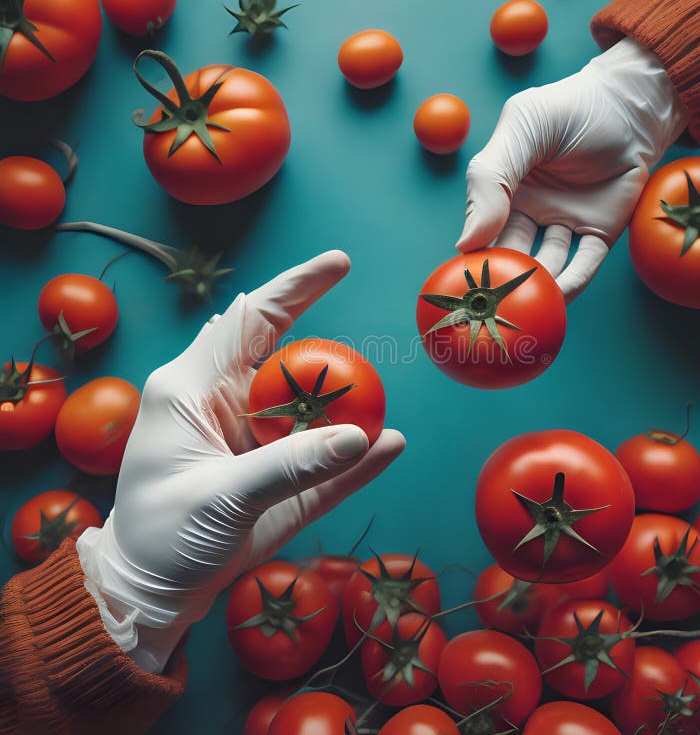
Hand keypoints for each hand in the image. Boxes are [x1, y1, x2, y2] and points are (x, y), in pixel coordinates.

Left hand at [76, 251, 404, 673]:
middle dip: (329, 353)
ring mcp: (253, 439)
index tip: (340, 263)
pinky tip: (390, 447)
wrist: (152, 593)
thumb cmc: (162, 537)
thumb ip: (290, 468)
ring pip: (310, 408)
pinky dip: (356, 456)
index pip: (251, 320)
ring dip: (346, 407)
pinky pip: (324, 459)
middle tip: (369, 363)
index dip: (296, 288)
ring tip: (377, 412)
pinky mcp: (276, 476)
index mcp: (192, 389)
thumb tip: (363, 436)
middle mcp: (225, 404)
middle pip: (288, 358)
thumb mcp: (220, 500)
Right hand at [458, 37, 687, 300]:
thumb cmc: (569, 109)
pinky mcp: (600, 233)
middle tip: (494, 307)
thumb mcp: (521, 129)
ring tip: (527, 306)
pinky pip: (585, 264)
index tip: (463, 284)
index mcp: (502, 191)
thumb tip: (465, 242)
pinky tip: (559, 296)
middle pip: (512, 255)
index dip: (473, 259)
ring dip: (537, 286)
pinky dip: (572, 282)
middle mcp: (529, 212)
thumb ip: (490, 180)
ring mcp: (565, 224)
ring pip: (547, 265)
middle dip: (503, 282)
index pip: (481, 232)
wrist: (630, 101)